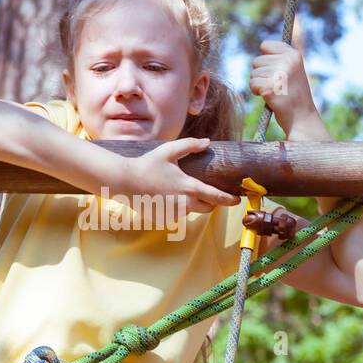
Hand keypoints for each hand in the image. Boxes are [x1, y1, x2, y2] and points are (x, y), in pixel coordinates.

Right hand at [119, 137, 240, 213]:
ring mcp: (174, 214)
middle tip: (205, 193)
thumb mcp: (168, 151)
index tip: (237, 201)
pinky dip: (175, 208)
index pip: (215, 197)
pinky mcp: (165, 220)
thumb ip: (190, 145)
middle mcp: (184, 204)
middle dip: (210, 202)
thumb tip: (207, 142)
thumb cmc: (147, 165)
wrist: (125, 182)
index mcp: (188, 187)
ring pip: (190, 211)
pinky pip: (176, 215)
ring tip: (174, 191)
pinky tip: (163, 198)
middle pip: (207, 208)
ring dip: (190, 204)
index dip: (228, 200)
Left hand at [249, 40, 315, 131]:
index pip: (266, 45)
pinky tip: (269, 97)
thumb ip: (280, 58)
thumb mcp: (293, 70)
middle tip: (275, 85)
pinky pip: (253, 84)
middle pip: (257, 61)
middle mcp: (287, 62)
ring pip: (253, 73)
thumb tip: (262, 46)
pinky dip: (256, 92)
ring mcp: (279, 74)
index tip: (274, 70)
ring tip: (274, 91)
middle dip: (261, 74)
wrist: (302, 118)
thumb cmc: (295, 95)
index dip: (265, 59)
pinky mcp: (269, 87)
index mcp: (294, 55)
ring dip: (259, 84)